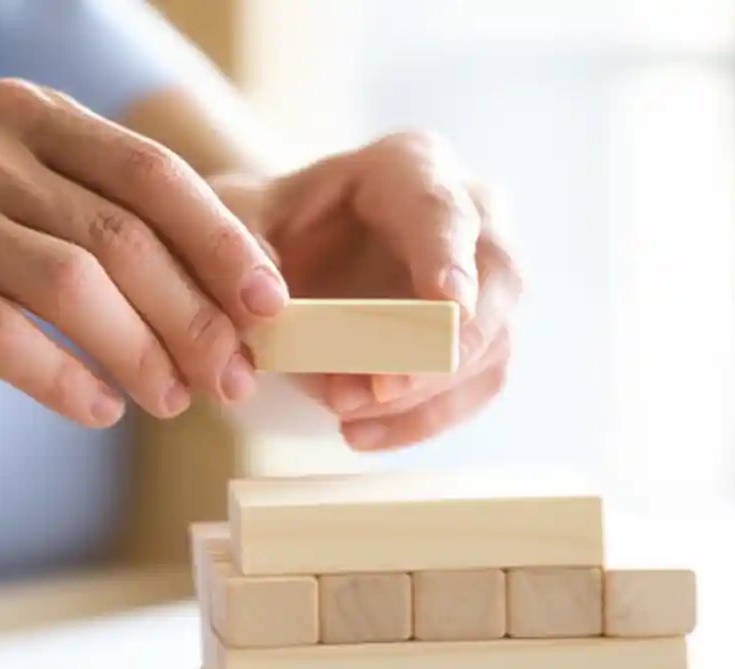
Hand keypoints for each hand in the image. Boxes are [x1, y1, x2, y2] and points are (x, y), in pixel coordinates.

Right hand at [0, 79, 287, 427]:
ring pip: (70, 286)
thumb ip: (99, 217)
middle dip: (192, 316)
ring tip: (173, 401)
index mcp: (27, 114)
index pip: (151, 173)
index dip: (221, 241)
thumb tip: (225, 293)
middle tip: (230, 378)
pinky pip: (1, 337)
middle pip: (121, 236)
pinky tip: (98, 408)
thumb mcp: (10, 191)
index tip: (269, 304)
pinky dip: (63, 380)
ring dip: (139, 354)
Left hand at [213, 133, 522, 450]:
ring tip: (343, 413)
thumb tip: (267, 303)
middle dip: (444, 341)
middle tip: (381, 386)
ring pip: (494, 339)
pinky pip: (479, 385)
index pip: (440, 207)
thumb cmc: (266, 225)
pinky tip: (361, 435)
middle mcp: (467, 212)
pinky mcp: (482, 335)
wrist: (282, 254)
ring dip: (426, 391)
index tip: (447, 305)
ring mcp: (485, 277)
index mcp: (408, 168)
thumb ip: (242, 248)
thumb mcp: (236, 221)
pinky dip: (424, 419)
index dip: (447, 256)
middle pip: (498, 274)